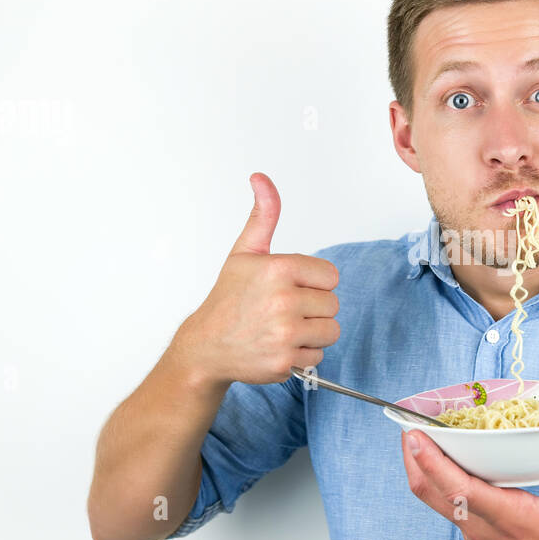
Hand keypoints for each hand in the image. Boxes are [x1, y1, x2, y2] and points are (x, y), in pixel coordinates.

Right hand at [173, 172, 339, 386]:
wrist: (205, 347)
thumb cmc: (228, 299)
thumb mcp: (245, 253)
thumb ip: (263, 216)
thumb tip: (260, 178)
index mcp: (278, 269)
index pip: (331, 276)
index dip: (314, 282)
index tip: (291, 287)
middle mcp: (283, 300)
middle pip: (333, 305)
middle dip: (313, 308)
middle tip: (283, 310)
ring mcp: (284, 333)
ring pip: (330, 331)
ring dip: (312, 332)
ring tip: (283, 328)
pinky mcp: (284, 361)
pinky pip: (318, 356)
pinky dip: (302, 355)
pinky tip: (278, 346)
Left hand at [401, 415, 538, 539]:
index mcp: (514, 521)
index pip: (459, 490)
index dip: (432, 462)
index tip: (415, 435)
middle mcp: (488, 532)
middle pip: (432, 495)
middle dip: (414, 459)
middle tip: (409, 425)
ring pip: (437, 503)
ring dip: (425, 471)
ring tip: (424, 436)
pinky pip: (450, 509)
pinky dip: (440, 484)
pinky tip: (447, 463)